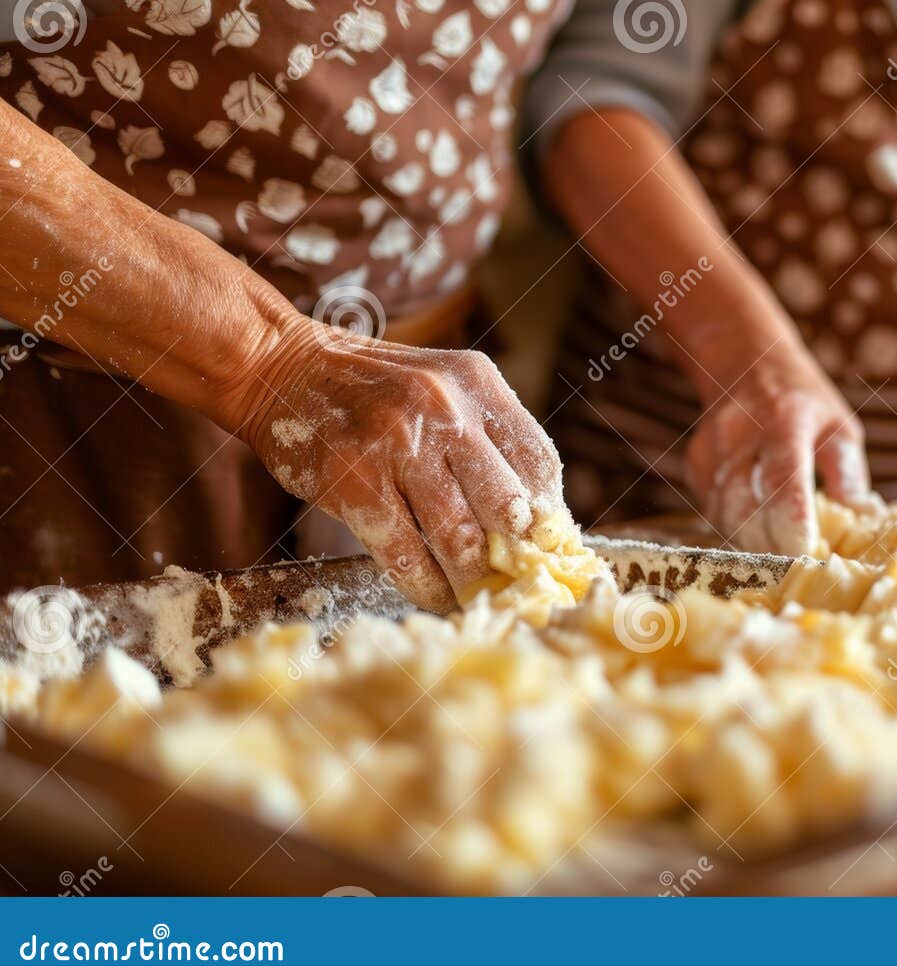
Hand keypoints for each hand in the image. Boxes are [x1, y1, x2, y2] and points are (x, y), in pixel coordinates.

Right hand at [236, 320, 567, 612]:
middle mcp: (444, 410)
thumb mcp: (442, 386)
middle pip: (507, 506)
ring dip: (472, 580)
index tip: (543, 545)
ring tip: (478, 597)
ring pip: (459, 538)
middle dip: (515, 554)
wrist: (279, 368)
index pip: (539, 460)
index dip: (548, 513)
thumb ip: (485, 436)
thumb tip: (534, 519)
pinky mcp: (355, 484)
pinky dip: (427, 585)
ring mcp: (398, 446)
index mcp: (476, 383)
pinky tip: (435, 594)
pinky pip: (407, 555)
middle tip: (515, 580)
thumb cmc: (372, 389)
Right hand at [685, 347, 869, 555]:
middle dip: (772, 547)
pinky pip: (713, 511)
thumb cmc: (803, 402)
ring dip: (752, 544)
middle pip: (746, 509)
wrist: (746, 362)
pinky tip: (758, 531)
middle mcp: (739, 434)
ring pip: (725, 517)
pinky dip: (736, 529)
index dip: (792, 524)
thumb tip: (862, 523)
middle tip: (798, 566)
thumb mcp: (839, 425)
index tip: (809, 554)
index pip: (782, 481)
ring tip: (780, 553)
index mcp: (784, 420)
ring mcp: (711, 450)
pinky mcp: (695, 465)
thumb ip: (848, 474)